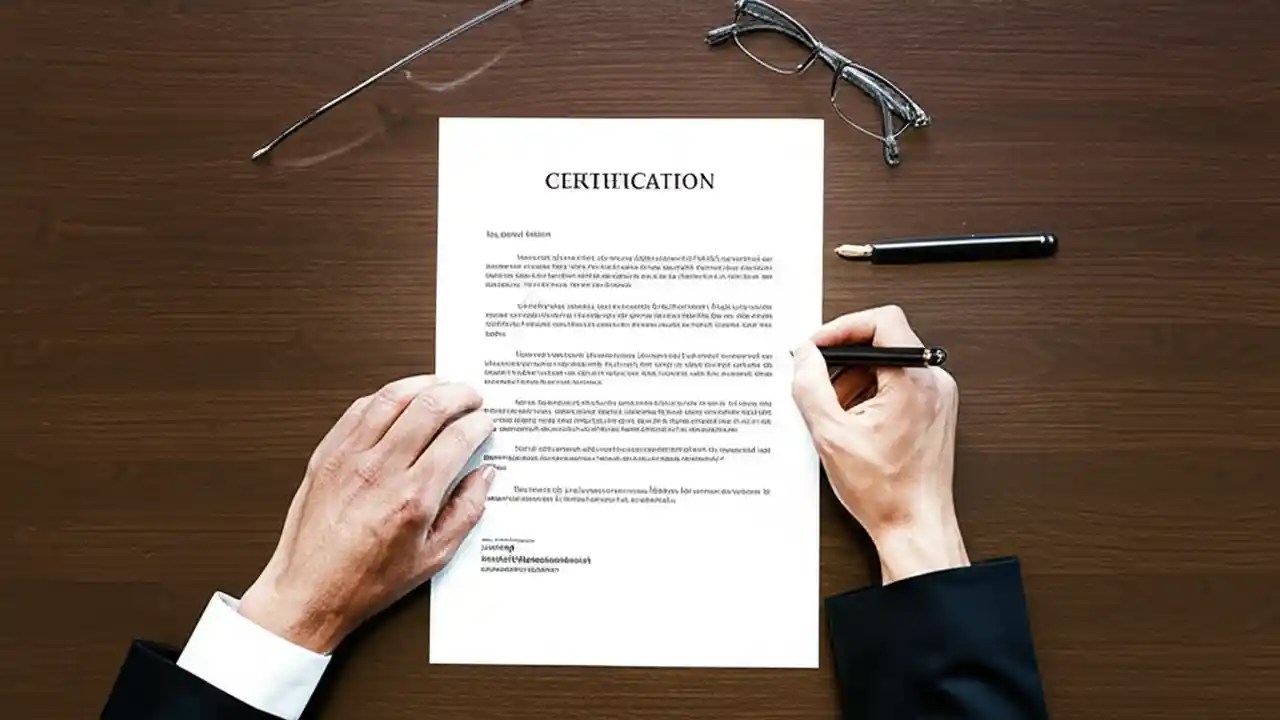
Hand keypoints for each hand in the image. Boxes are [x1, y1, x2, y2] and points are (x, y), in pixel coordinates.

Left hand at [239, 376, 494, 651]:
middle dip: (459, 394)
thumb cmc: (365, 581)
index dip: (479, 423)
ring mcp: (350, 458)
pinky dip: (386, 396)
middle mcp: (381, 471)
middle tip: (472, 395)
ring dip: (424, 384)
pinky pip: (359, 409)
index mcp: (412, 498)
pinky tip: (399, 398)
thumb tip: (483, 477)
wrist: (309, 591)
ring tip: (440, 385)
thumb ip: (465, 512)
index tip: (486, 422)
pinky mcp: (327, 455)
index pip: (457, 438)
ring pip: (392, 397)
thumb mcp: (433, 558)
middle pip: (429, 407)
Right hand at [791, 306, 968, 583]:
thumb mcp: (830, 435)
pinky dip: (871, 395)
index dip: (843, 327)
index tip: (818, 345)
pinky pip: (898, 385)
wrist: (914, 526)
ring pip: (888, 365)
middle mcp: (934, 382)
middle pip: (883, 342)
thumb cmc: (885, 491)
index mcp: (914, 381)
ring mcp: (938, 397)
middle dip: (843, 362)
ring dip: (855, 381)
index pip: (882, 320)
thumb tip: (804, 356)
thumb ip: (810, 386)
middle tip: (819, 384)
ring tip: (837, 415)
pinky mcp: (934, 410)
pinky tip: (854, 425)